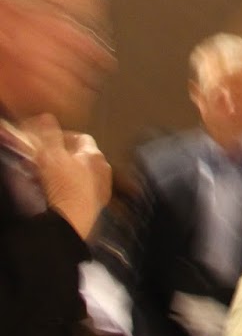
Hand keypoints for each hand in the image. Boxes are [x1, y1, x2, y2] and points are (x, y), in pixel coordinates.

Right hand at [21, 115, 109, 238]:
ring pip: (83, 173)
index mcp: (94, 154)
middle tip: (44, 160)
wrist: (71, 219)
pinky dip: (71, 187)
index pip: (81, 137)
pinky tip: (58, 192)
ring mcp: (103, 187)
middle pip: (82, 156)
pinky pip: (84, 189)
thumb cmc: (62, 186)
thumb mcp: (50, 155)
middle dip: (63, 155)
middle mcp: (104, 169)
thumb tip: (46, 117)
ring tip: (48, 177)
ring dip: (66, 172)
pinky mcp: (98, 204)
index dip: (63, 136)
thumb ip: (48, 134)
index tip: (48, 141)